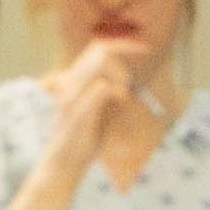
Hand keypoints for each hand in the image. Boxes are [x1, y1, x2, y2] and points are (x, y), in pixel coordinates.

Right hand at [46, 38, 149, 167]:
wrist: (64, 163)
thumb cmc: (81, 140)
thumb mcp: (98, 112)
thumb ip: (108, 94)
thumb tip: (128, 81)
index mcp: (74, 80)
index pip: (97, 49)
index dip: (123, 45)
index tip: (145, 50)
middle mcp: (71, 82)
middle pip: (100, 50)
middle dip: (125, 56)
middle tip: (136, 77)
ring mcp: (74, 93)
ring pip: (102, 62)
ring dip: (122, 74)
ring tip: (126, 94)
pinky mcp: (79, 108)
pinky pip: (104, 86)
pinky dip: (120, 91)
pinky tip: (123, 100)